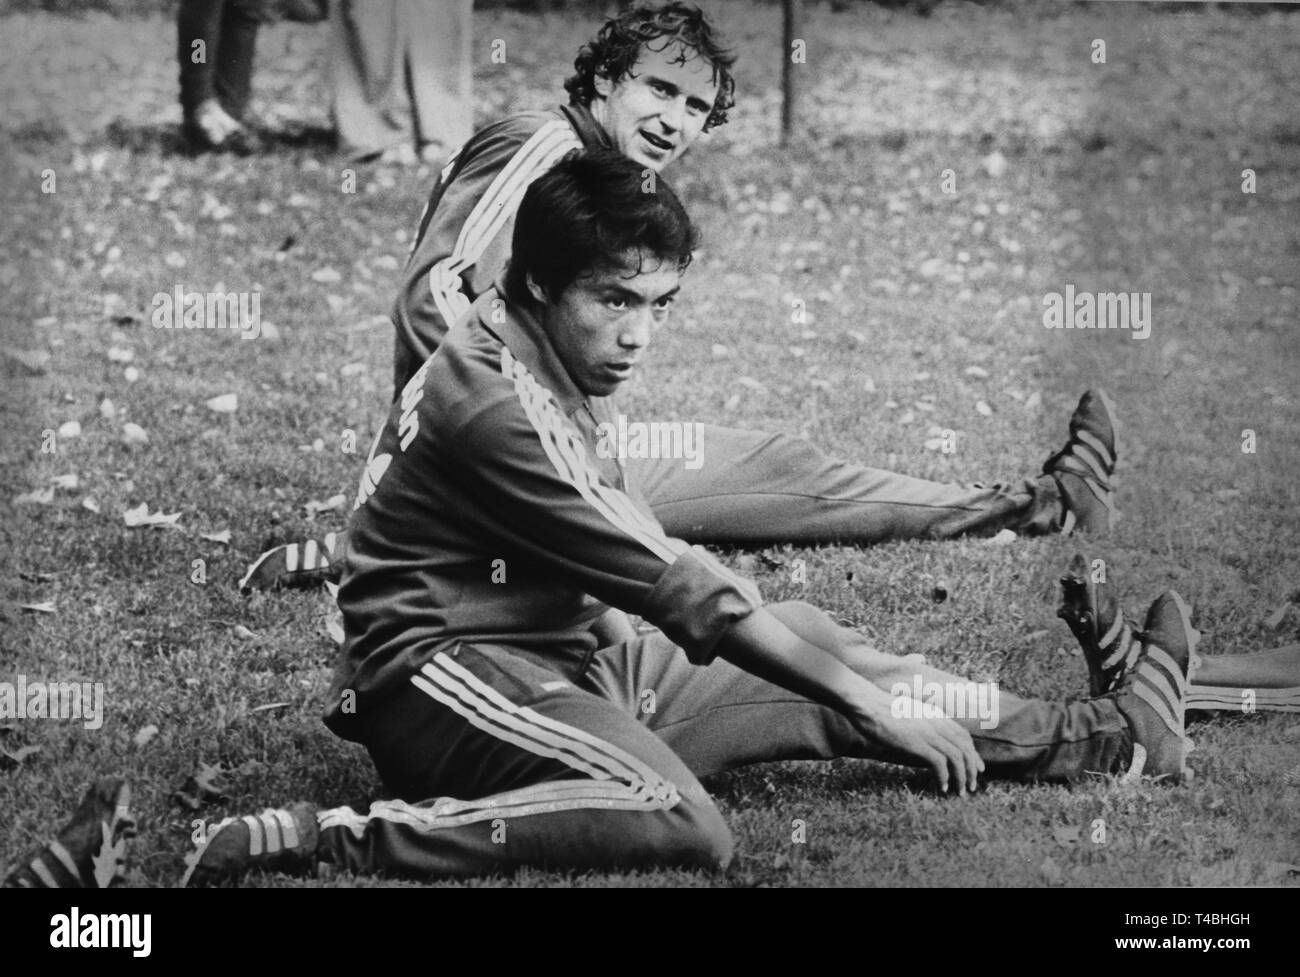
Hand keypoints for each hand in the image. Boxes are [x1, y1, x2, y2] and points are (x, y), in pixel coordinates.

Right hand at [854, 702, 983, 796]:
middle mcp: (937, 723)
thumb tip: (922, 736)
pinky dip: (944, 778)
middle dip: (971, 769)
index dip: (973, 753)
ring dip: (961, 777)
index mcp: (935, 715)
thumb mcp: (908, 713)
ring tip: (959, 792)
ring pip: (957, 758)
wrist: (867, 704)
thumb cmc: (880, 709)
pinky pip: (940, 764)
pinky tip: (942, 787)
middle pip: (965, 748)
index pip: (963, 736)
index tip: (977, 768)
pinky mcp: (918, 743)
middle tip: (971, 786)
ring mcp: (928, 732)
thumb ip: (920, 723)